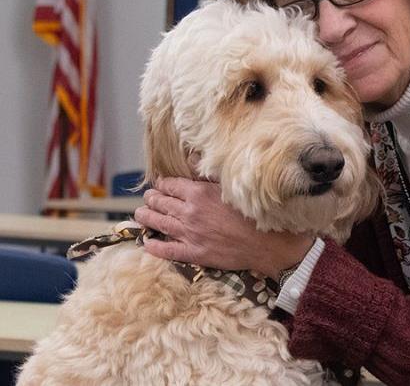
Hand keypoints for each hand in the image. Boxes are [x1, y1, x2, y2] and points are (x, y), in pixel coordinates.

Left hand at [133, 177, 314, 278]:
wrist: (268, 243)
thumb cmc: (254, 212)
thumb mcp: (232, 186)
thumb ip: (210, 173)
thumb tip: (192, 159)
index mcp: (198, 193)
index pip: (170, 185)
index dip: (162, 183)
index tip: (159, 184)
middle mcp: (189, 212)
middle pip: (161, 203)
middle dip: (152, 199)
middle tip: (148, 198)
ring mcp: (189, 234)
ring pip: (158, 223)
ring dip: (146, 217)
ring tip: (140, 214)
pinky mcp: (194, 253)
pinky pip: (167, 250)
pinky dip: (154, 246)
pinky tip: (148, 243)